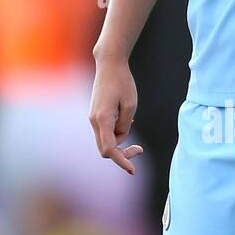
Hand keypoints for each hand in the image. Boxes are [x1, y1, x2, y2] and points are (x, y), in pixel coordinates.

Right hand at [88, 55, 142, 174]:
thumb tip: (121, 137)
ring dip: (121, 139)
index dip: (121, 162)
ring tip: (132, 119)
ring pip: (106, 140)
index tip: (133, 170)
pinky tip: (127, 119)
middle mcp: (94, 121)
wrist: (109, 64)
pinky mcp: (96, 115)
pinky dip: (117, 131)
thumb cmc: (122, 82)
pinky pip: (106, 131)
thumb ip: (125, 126)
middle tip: (141, 149)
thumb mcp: (131, 105)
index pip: (110, 150)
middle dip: (122, 153)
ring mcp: (93, 118)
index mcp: (102, 120)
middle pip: (106, 149)